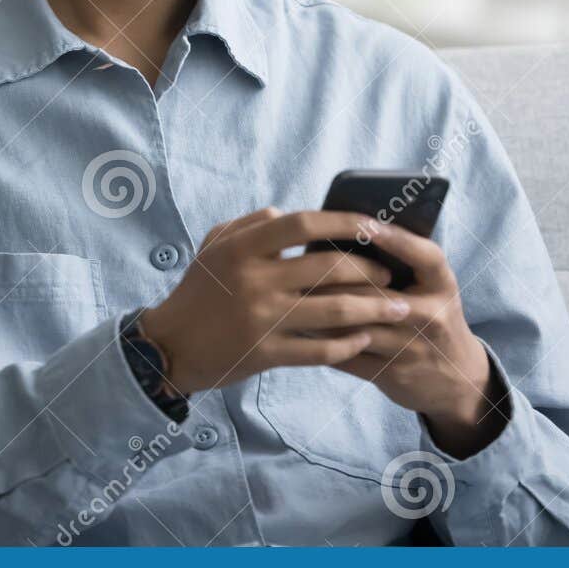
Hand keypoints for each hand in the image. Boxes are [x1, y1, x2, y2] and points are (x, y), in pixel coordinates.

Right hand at [139, 207, 414, 393]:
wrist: (169, 346)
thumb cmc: (198, 291)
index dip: (343, 222)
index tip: (374, 225)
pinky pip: (318, 350)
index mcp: (243, 247)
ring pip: (333, 311)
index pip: (303, 223)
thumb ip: (252, 224)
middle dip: (370, 271)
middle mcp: (254, 279)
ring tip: (399, 309)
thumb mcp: (214, 246)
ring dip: (373, 310)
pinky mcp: (265, 353)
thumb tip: (291, 213)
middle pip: (328, 267)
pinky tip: (364, 340)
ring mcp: (261, 318)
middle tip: (392, 276)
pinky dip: (347, 345)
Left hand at [320, 220, 509, 458]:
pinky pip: (348, 355)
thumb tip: (351, 226)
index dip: (394, 238)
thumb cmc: (433, 316)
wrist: (457, 379)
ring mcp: (412, 349)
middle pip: (375, 293)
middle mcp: (432, 316)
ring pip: (355, 325)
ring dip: (321, 311)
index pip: (423, 254)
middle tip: (300, 262)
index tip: (362, 222)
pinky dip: (322, 341)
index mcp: (443, 285)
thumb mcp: (433, 286)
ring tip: (293, 293)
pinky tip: (301, 327)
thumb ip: (405, 260)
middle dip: (334, 279)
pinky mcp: (392, 375)